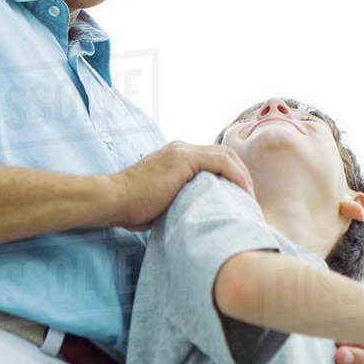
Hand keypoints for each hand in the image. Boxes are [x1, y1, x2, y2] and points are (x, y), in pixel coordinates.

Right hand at [112, 141, 255, 230]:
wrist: (113, 200)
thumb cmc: (131, 207)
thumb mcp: (161, 200)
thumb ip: (179, 199)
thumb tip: (196, 216)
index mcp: (176, 156)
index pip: (212, 159)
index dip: (230, 175)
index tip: (239, 197)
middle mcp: (181, 148)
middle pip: (224, 154)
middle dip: (241, 175)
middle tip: (250, 199)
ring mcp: (182, 151)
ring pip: (226, 156)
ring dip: (242, 176)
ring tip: (250, 199)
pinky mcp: (184, 159)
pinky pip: (221, 162)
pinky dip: (236, 176)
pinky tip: (243, 193)